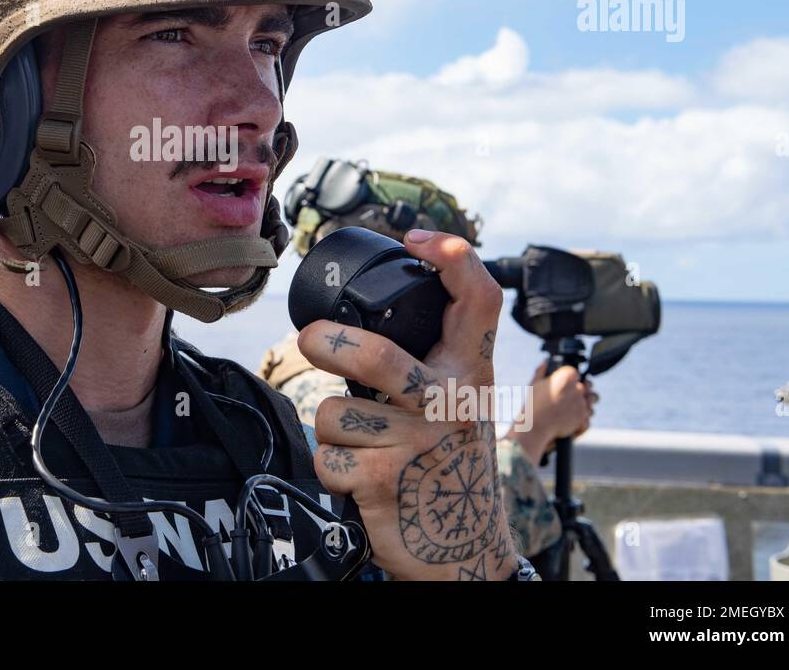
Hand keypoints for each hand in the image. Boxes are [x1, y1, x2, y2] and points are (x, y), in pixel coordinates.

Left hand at [300, 229, 515, 579]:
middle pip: (377, 354)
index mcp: (472, 374)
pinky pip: (326, 456)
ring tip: (364, 445)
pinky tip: (361, 479)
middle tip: (310, 340)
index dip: (452, 257)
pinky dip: (330, 467)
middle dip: (329, 345)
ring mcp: (418, 444)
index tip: (415, 239)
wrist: (465, 549)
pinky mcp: (384, 482)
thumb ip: (430, 361)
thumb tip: (362, 317)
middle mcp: (451, 404)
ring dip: (333, 430)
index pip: (478, 302)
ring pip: (333, 412)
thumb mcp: (459, 405)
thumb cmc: (449, 463)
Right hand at [507, 363, 597, 463]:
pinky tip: (576, 419)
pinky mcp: (583, 416)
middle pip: (589, 386)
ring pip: (592, 401)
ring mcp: (582, 402)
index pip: (577, 373)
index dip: (573, 379)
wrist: (534, 425)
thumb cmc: (532, 404)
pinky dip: (584, 419)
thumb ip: (542, 371)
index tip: (570, 385)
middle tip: (574, 396)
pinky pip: (589, 416)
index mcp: (566, 375)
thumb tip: (546, 362)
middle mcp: (577, 387)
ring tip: (575, 408)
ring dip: (586, 404)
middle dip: (583, 390)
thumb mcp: (535, 384)